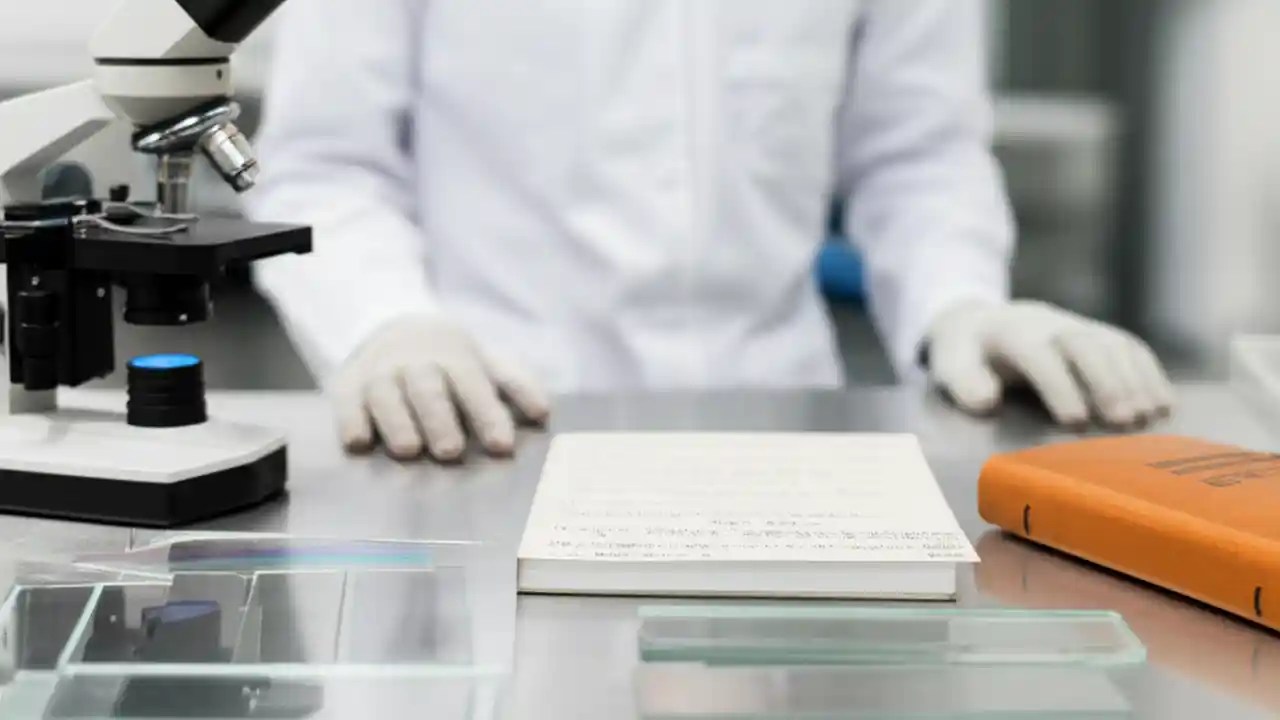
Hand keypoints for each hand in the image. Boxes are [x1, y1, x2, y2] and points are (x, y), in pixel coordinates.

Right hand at [330, 315, 549, 460]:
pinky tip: (358, 442)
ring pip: (386, 397)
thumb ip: (514, 385)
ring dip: (396, 423)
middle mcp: (414, 364)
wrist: (390, 327)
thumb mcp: (484, 362)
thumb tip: (542, 413)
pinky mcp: (347, 387)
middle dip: (439, 420)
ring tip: (408, 451)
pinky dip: (350, 421)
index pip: (474, 385)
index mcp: (454, 357)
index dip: (488, 415)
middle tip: (451, 451)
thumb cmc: (448, 359)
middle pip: (428, 390)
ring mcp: (378, 374)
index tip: (502, 446)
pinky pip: (346, 404)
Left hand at [924, 300, 1173, 426]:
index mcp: (1010, 332)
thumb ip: (963, 383)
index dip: (1058, 384)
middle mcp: (1049, 324)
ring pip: (1112, 343)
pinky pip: (1130, 346)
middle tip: (1124, 421)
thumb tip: (985, 401)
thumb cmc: (965, 355)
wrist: (981, 321)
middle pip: (1084, 344)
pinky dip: (1151, 373)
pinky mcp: (1097, 333)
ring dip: (1135, 380)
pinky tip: (1165, 404)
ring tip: (1149, 418)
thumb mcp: (950, 365)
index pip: (1037, 353)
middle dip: (1106, 381)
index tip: (1074, 420)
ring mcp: (1077, 325)